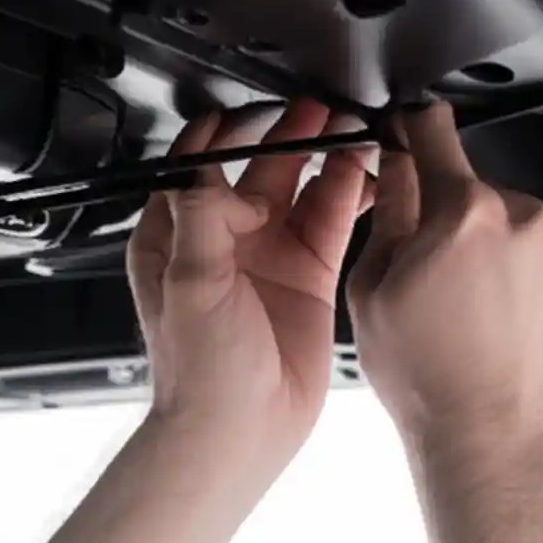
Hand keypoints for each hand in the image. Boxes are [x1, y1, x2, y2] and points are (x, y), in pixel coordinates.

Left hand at [128, 99, 371, 468]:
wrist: (238, 432)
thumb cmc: (199, 372)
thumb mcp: (190, 282)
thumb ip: (201, 215)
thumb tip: (214, 164)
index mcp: (178, 233)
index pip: (200, 161)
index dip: (229, 129)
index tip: (258, 109)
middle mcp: (224, 238)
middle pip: (258, 166)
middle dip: (289, 134)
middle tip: (319, 111)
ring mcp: (269, 254)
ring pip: (301, 187)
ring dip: (325, 157)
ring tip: (351, 130)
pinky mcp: (307, 274)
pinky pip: (331, 219)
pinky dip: (348, 192)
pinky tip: (365, 173)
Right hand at [347, 100, 542, 442]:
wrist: (490, 432)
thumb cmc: (428, 377)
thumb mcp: (374, 289)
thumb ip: (388, 212)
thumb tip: (395, 166)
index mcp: (466, 214)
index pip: (435, 129)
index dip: (408, 124)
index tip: (399, 128)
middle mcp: (520, 216)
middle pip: (464, 179)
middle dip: (436, 205)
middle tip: (415, 260)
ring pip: (494, 210)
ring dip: (471, 232)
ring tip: (452, 295)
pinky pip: (522, 236)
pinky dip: (499, 255)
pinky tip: (479, 303)